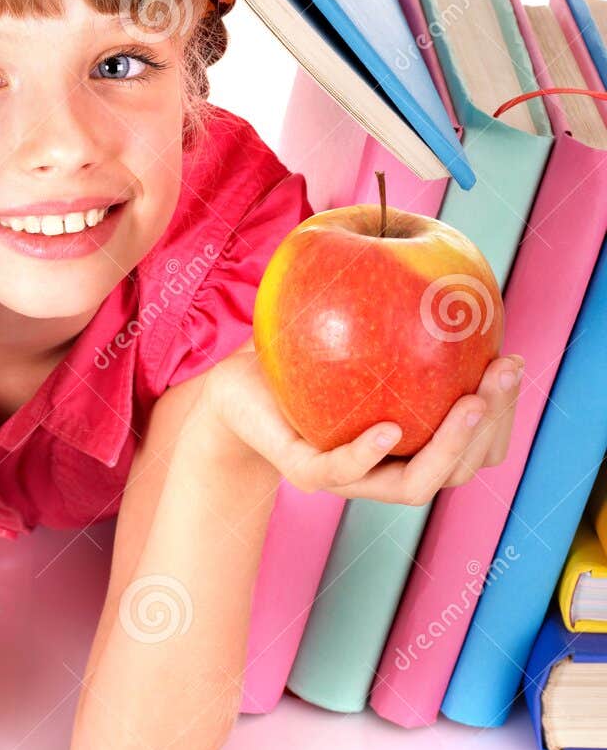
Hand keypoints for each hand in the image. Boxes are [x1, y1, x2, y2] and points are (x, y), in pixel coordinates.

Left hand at [200, 341, 524, 504]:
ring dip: (449, 447)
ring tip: (469, 405)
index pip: (477, 443)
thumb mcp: (363, 327)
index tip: (511, 359)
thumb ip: (407, 310)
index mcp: (415, 443)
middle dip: (490, 426)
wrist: (238, 382)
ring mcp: (349, 475)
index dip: (503, 412)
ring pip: (413, 485)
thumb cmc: (306, 354)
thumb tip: (455, 264)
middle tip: (499, 375)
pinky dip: (368, 455)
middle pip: (460, 468)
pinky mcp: (303, 471)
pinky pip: (341, 471)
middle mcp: (390, 467)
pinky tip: (392, 429)